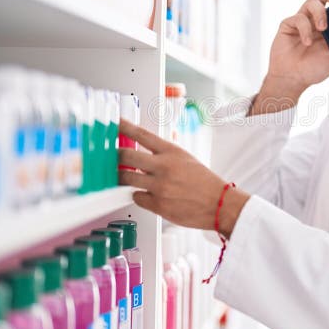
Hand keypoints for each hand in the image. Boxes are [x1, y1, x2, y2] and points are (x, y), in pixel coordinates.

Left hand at [117, 120, 250, 236]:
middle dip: (114, 156)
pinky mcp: (158, 205)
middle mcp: (164, 167)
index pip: (142, 135)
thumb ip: (167, 154)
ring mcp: (159, 186)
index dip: (125, 127)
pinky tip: (145, 194)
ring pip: (126, 178)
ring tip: (119, 176)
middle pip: (126, 156)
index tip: (114, 124)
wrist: (219, 204)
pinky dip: (138, 195)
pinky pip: (137, 197)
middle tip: (109, 156)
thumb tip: (153, 147)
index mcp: (172, 152)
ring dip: (120, 177)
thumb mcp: (187, 159)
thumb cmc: (206, 182)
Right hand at [251, 0, 328, 114]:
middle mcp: (314, 20)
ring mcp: (301, 21)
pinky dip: (304, 29)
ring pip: (310, 2)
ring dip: (319, 13)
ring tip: (322, 28)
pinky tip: (307, 42)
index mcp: (327, 26)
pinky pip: (297, 18)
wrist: (292, 79)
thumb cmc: (313, 70)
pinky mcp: (288, 25)